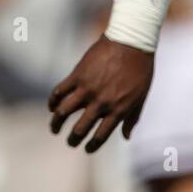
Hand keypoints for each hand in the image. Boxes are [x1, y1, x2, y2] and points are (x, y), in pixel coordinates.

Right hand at [49, 35, 153, 152]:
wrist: (130, 43)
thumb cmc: (140, 70)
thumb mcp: (141, 97)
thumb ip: (132, 118)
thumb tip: (125, 137)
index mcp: (118, 109)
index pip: (101, 135)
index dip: (92, 145)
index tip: (86, 149)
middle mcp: (101, 102)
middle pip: (81, 127)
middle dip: (73, 138)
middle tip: (70, 142)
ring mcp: (87, 89)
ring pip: (64, 112)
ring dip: (56, 123)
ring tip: (54, 128)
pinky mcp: (77, 76)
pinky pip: (59, 92)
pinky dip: (53, 101)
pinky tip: (51, 107)